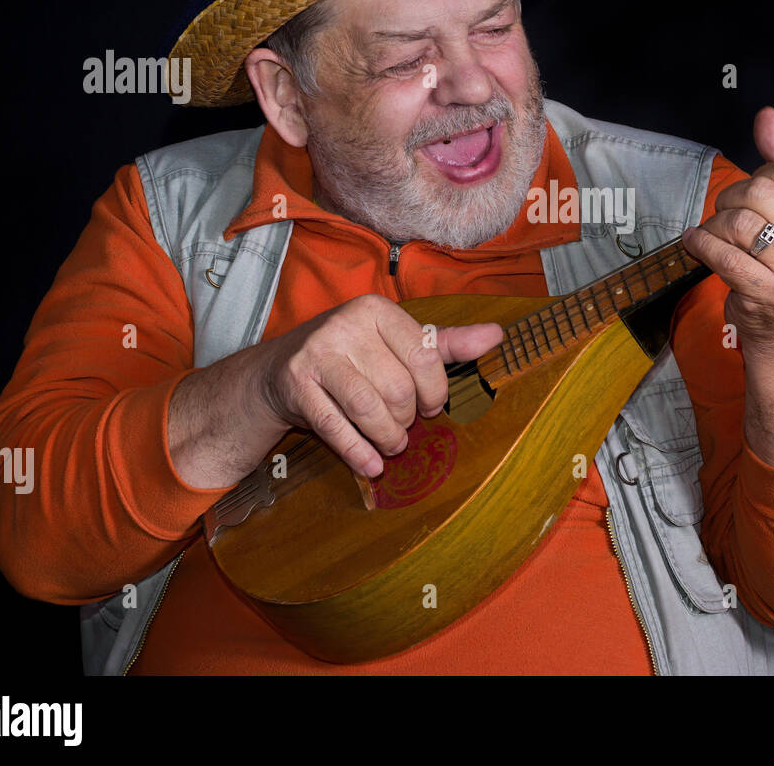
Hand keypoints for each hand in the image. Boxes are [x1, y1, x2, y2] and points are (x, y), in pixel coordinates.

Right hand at [256, 295, 502, 476]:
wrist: (277, 372)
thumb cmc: (350, 357)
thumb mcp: (396, 344)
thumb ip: (445, 343)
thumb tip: (496, 335)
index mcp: (376, 309)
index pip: (424, 356)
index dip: (436, 391)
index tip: (432, 407)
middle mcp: (345, 325)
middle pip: (398, 387)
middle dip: (408, 418)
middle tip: (404, 426)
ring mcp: (317, 354)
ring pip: (369, 408)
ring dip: (386, 437)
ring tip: (392, 444)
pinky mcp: (295, 384)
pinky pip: (335, 427)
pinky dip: (358, 452)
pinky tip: (371, 464)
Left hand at [682, 106, 773, 357]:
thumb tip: (767, 116)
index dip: (759, 177)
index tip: (753, 196)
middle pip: (759, 192)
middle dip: (731, 200)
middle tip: (727, 216)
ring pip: (737, 223)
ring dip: (714, 226)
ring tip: (715, 235)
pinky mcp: (769, 292)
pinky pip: (722, 254)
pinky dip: (701, 245)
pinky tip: (697, 244)